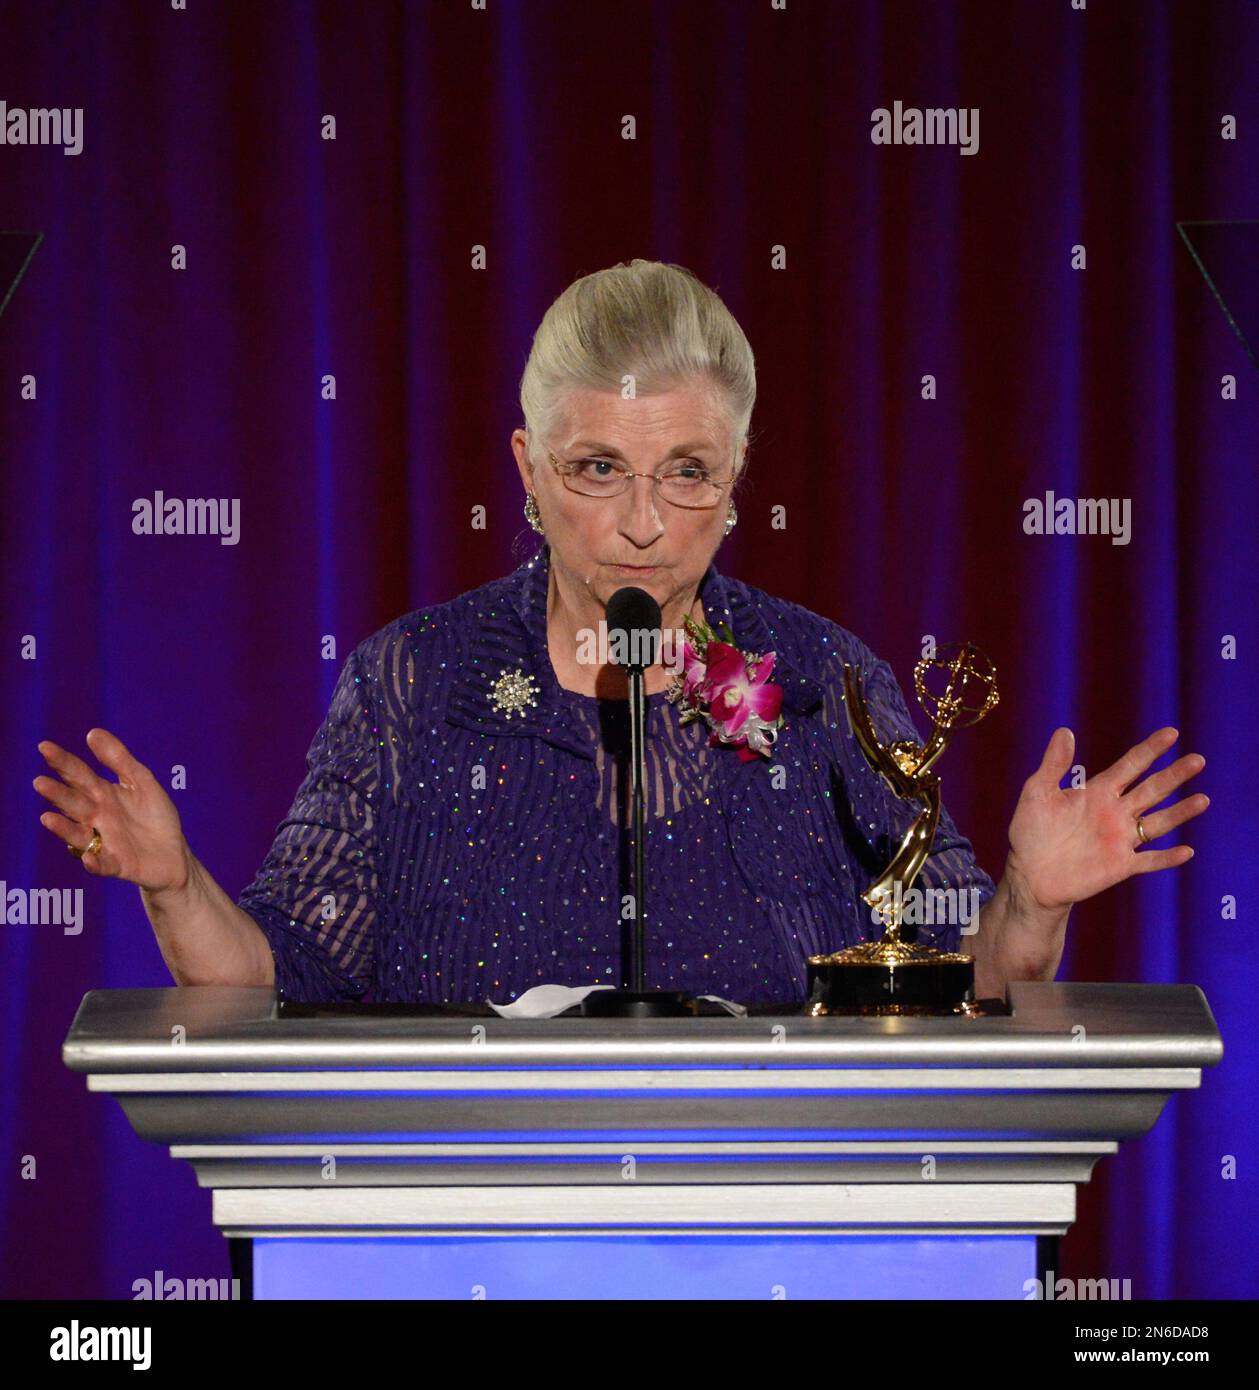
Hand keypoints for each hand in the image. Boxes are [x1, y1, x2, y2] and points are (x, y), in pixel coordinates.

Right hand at [34, 728, 189, 892]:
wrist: (174, 853)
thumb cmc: (154, 815)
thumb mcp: (141, 781)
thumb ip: (118, 759)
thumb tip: (92, 732)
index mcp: (103, 794)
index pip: (79, 775)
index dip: (63, 762)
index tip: (45, 747)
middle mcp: (96, 818)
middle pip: (74, 803)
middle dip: (58, 794)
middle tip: (40, 783)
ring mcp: (103, 842)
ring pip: (78, 834)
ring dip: (64, 828)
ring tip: (48, 819)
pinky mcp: (117, 864)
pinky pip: (103, 864)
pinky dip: (95, 862)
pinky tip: (89, 857)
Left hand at [1005, 726, 1207, 913]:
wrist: (1029, 872)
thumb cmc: (1031, 830)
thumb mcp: (1037, 792)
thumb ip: (1054, 765)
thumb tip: (1065, 731)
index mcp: (1098, 791)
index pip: (1130, 766)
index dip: (1150, 750)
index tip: (1171, 733)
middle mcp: (1115, 812)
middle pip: (1152, 789)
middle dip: (1174, 775)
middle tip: (1198, 760)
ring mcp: (1120, 839)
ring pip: (1158, 822)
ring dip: (1179, 813)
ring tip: (1202, 800)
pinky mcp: (1120, 865)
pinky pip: (1149, 861)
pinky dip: (1166, 857)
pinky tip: (1186, 851)